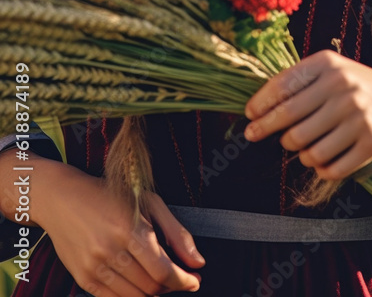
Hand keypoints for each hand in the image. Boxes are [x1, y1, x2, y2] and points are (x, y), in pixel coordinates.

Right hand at [33, 159, 203, 294]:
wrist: (61, 199)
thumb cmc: (109, 196)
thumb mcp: (148, 202)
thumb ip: (176, 233)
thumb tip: (198, 262)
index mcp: (129, 228)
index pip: (163, 271)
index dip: (183, 280)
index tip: (194, 280)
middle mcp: (110, 250)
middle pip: (150, 287)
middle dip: (170, 286)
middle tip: (178, 277)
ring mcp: (94, 266)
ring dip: (152, 294)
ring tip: (158, 280)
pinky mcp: (83, 278)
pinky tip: (138, 285)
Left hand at [243, 50, 371, 180]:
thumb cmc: (360, 88)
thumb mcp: (333, 71)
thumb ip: (300, 82)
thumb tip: (258, 107)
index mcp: (330, 64)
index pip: (283, 87)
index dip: (261, 105)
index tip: (248, 116)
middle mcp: (344, 87)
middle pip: (291, 121)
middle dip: (268, 130)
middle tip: (256, 135)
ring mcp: (359, 116)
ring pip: (308, 149)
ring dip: (298, 153)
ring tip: (301, 148)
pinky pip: (331, 167)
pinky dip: (320, 168)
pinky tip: (319, 162)